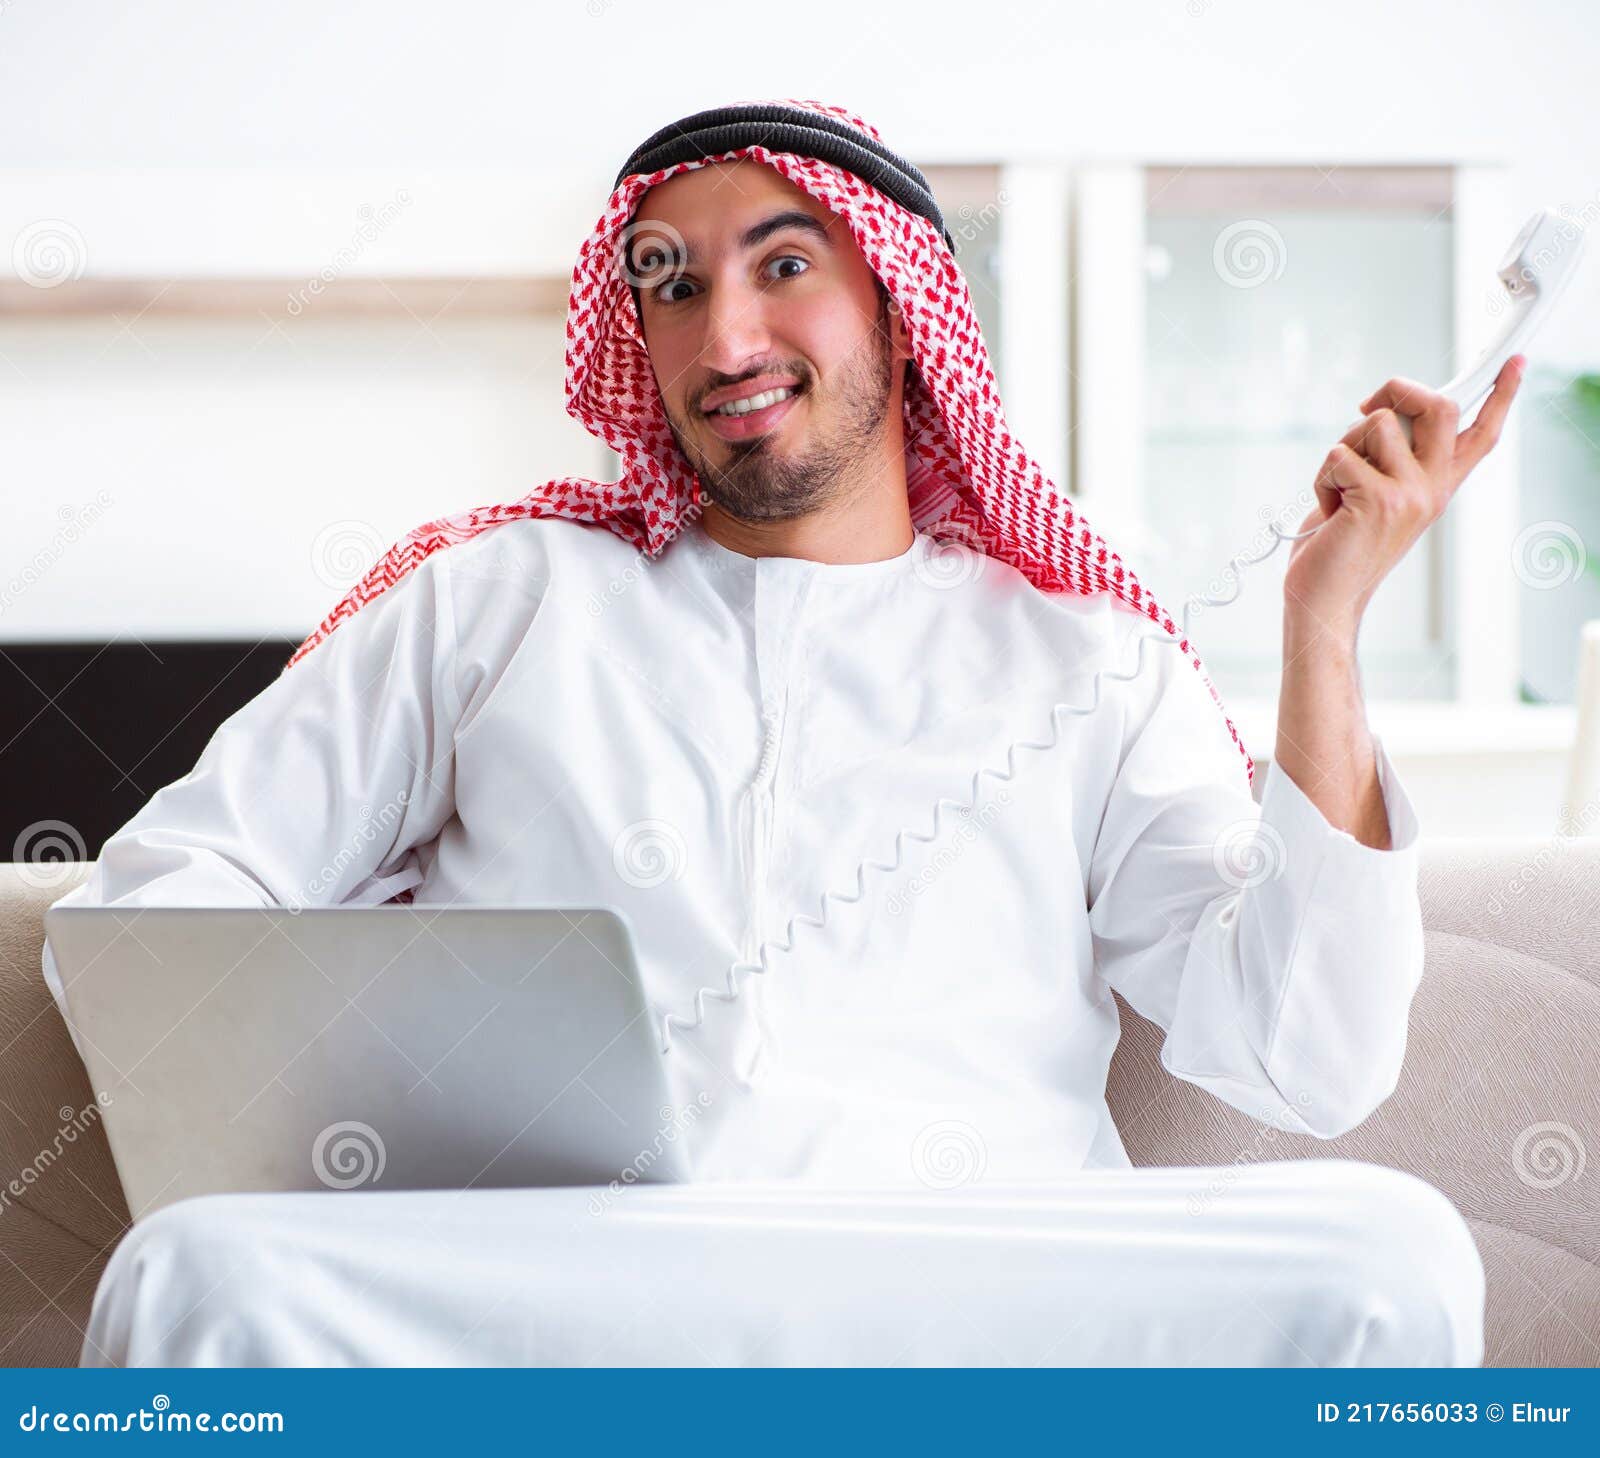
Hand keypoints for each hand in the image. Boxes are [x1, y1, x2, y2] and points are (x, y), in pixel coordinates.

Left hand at [1283, 355, 1524, 639]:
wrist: (1326, 598)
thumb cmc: (1341, 547)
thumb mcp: (1377, 495)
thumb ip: (1393, 458)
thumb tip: (1385, 412)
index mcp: (1438, 486)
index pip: (1480, 435)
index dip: (1500, 396)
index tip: (1515, 363)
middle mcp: (1433, 489)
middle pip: (1438, 406)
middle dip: (1395, 391)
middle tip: (1365, 408)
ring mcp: (1410, 494)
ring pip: (1377, 423)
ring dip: (1342, 449)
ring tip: (1339, 489)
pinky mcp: (1379, 500)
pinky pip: (1339, 455)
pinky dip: (1322, 478)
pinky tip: (1330, 509)